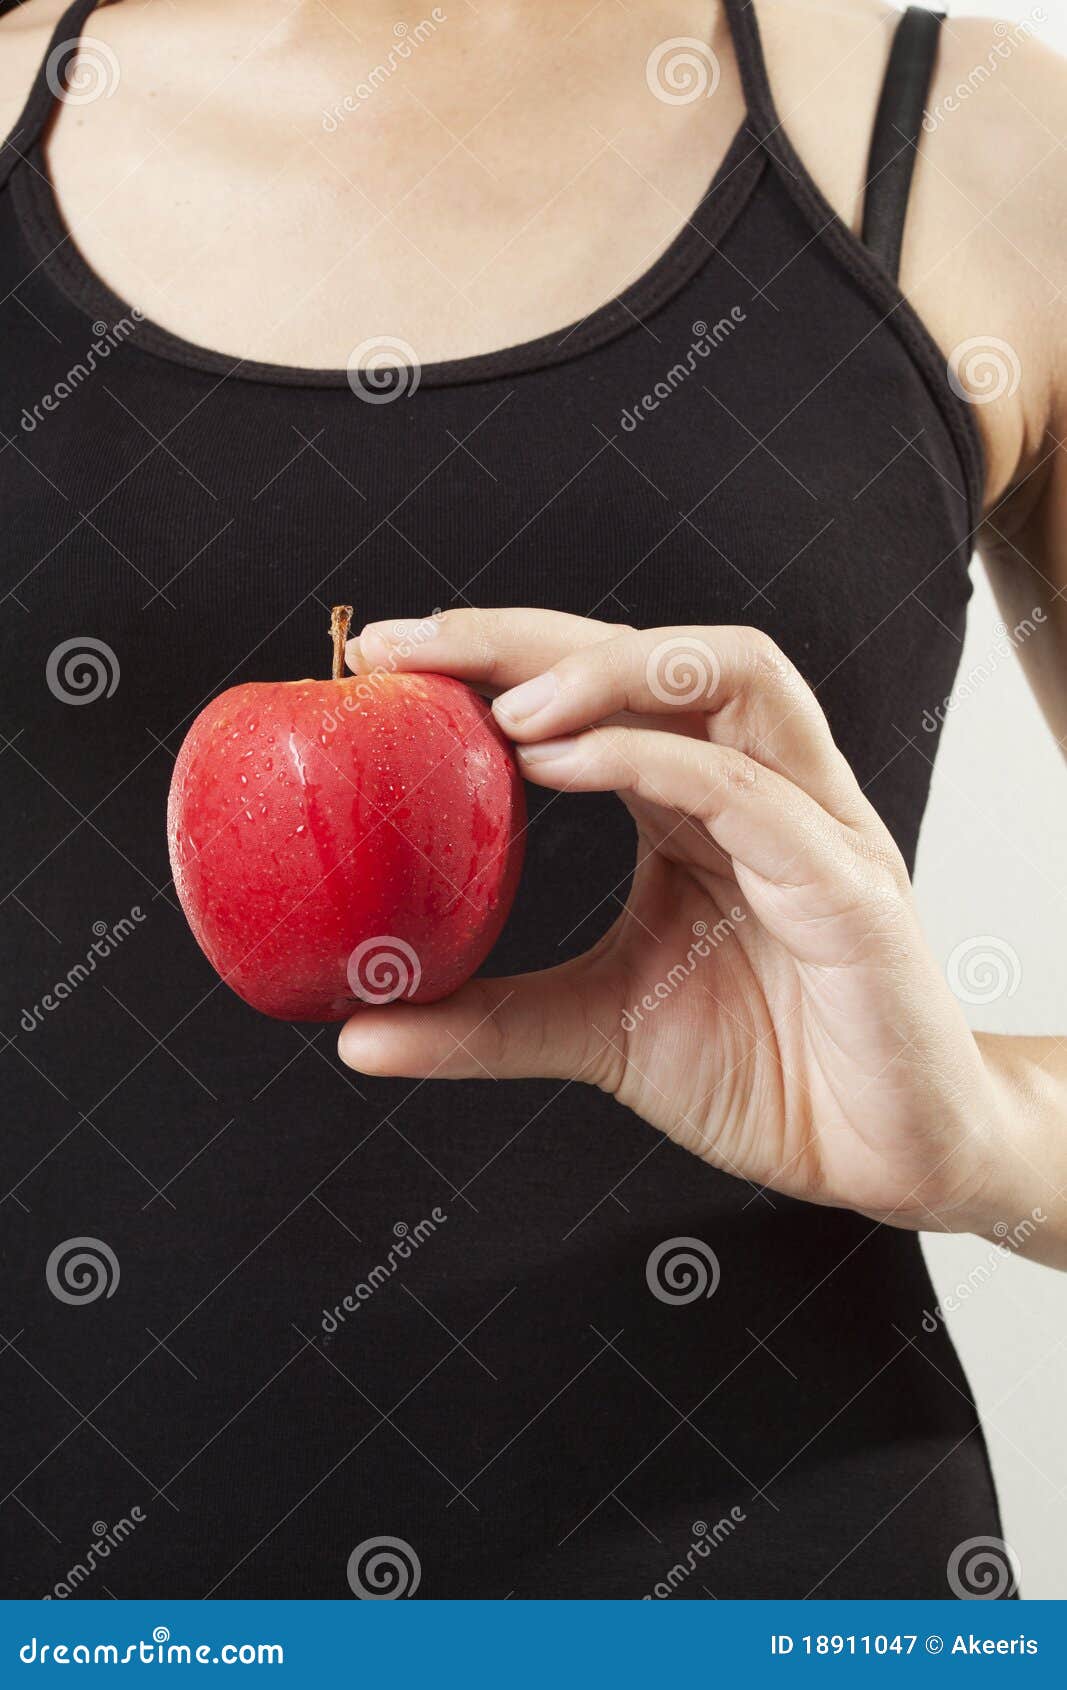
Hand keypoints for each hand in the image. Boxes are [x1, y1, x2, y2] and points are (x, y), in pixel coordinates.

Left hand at [339, 608, 1015, 1236]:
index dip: (492, 658)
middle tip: (413, 649)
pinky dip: (656, 760)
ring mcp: (813, 824)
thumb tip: (358, 1030)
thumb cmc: (769, 1071)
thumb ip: (490, 1019)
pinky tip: (565, 765)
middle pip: (653, 652)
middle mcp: (759, 787)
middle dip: (527, 635)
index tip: (383, 662)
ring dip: (611, 670)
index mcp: (697, 803)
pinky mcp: (849, 886)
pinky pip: (756, 793)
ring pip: (732, 677)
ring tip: (506, 706)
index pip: (597, 688)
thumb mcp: (600, 1031)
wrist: (886, 1158)